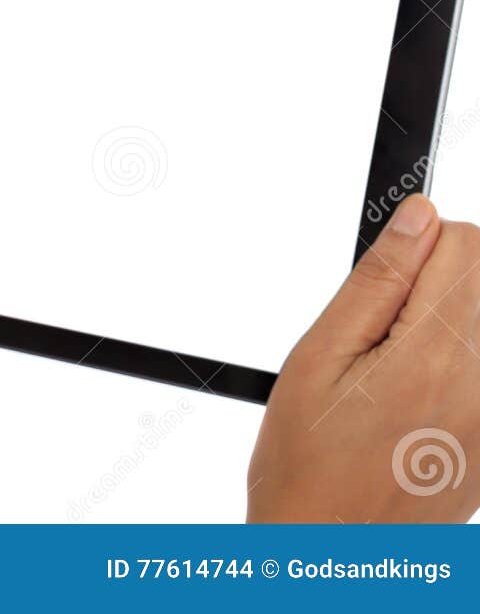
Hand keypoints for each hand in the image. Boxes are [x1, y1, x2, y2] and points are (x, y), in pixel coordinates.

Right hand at [248, 194, 479, 521]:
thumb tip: (417, 216)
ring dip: (450, 323)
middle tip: (382, 329)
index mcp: (437, 357)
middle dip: (438, 282)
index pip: (467, 243)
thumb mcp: (319, 357)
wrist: (330, 553)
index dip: (418, 243)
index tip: (384, 278)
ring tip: (399, 365)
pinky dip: (459, 363)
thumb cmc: (307, 465)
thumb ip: (376, 282)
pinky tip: (417, 395)